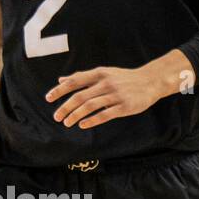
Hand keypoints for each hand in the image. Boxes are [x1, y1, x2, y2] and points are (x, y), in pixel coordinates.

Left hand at [46, 63, 164, 130]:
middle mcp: (105, 83)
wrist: (150, 81)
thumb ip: (82, 77)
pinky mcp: (124, 106)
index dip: (60, 90)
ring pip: (90, 106)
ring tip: (66, 123)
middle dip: (65, 107)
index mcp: (99, 73)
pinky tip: (82, 125)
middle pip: (80, 96)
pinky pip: (105, 114)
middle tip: (56, 117)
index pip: (75, 81)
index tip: (48, 98)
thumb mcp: (103, 73)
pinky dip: (92, 120)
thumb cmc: (123, 78)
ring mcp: (115, 95)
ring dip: (76, 115)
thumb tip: (61, 80)